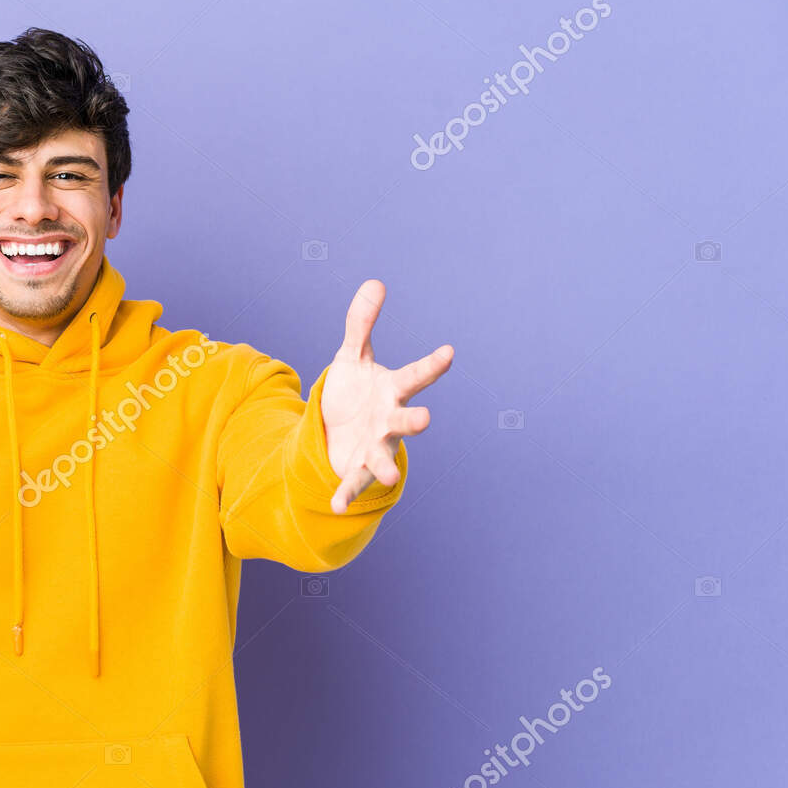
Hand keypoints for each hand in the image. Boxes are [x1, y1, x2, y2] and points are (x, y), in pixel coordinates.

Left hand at [319, 279, 451, 513]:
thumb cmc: (354, 391)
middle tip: (426, 418)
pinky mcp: (357, 467)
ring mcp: (376, 446)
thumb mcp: (351, 355)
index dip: (431, 365)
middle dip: (414, 420)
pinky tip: (337, 506)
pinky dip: (347, 494)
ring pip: (386, 456)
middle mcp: (389, 420)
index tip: (449, 351)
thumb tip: (375, 282)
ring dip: (388, 464)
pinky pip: (353, 482)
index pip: (414, 375)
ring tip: (391, 473)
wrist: (339, 429)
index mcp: (391, 391)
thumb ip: (361, 323)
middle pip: (405, 420)